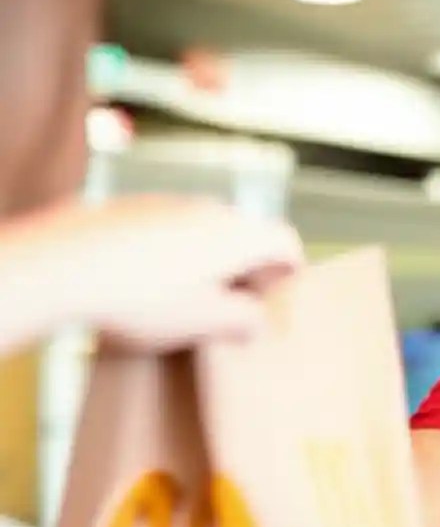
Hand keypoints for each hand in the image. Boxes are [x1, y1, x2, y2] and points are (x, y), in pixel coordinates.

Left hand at [11, 195, 303, 350]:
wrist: (61, 266)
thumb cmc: (141, 299)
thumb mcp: (203, 323)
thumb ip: (243, 320)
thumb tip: (256, 319)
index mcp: (239, 236)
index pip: (286, 241)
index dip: (290, 270)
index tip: (279, 294)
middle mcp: (211, 209)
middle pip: (247, 234)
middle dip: (247, 267)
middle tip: (234, 304)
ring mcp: (170, 203)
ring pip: (205, 229)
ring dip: (208, 258)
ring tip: (185, 296)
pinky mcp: (133, 206)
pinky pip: (168, 226)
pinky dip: (171, 250)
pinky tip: (145, 281)